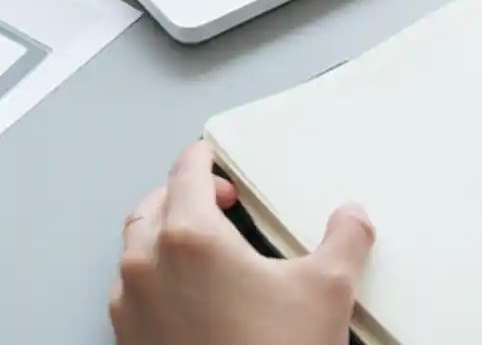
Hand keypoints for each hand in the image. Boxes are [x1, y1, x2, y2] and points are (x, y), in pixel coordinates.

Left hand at [110, 141, 374, 344]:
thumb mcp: (329, 289)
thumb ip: (345, 239)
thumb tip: (352, 217)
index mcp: (189, 238)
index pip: (185, 173)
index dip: (203, 158)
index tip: (209, 155)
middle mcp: (147, 266)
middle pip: (152, 205)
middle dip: (183, 195)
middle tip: (220, 202)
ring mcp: (131, 307)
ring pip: (135, 249)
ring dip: (164, 235)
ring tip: (205, 246)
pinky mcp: (129, 340)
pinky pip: (131, 291)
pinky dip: (155, 277)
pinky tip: (190, 294)